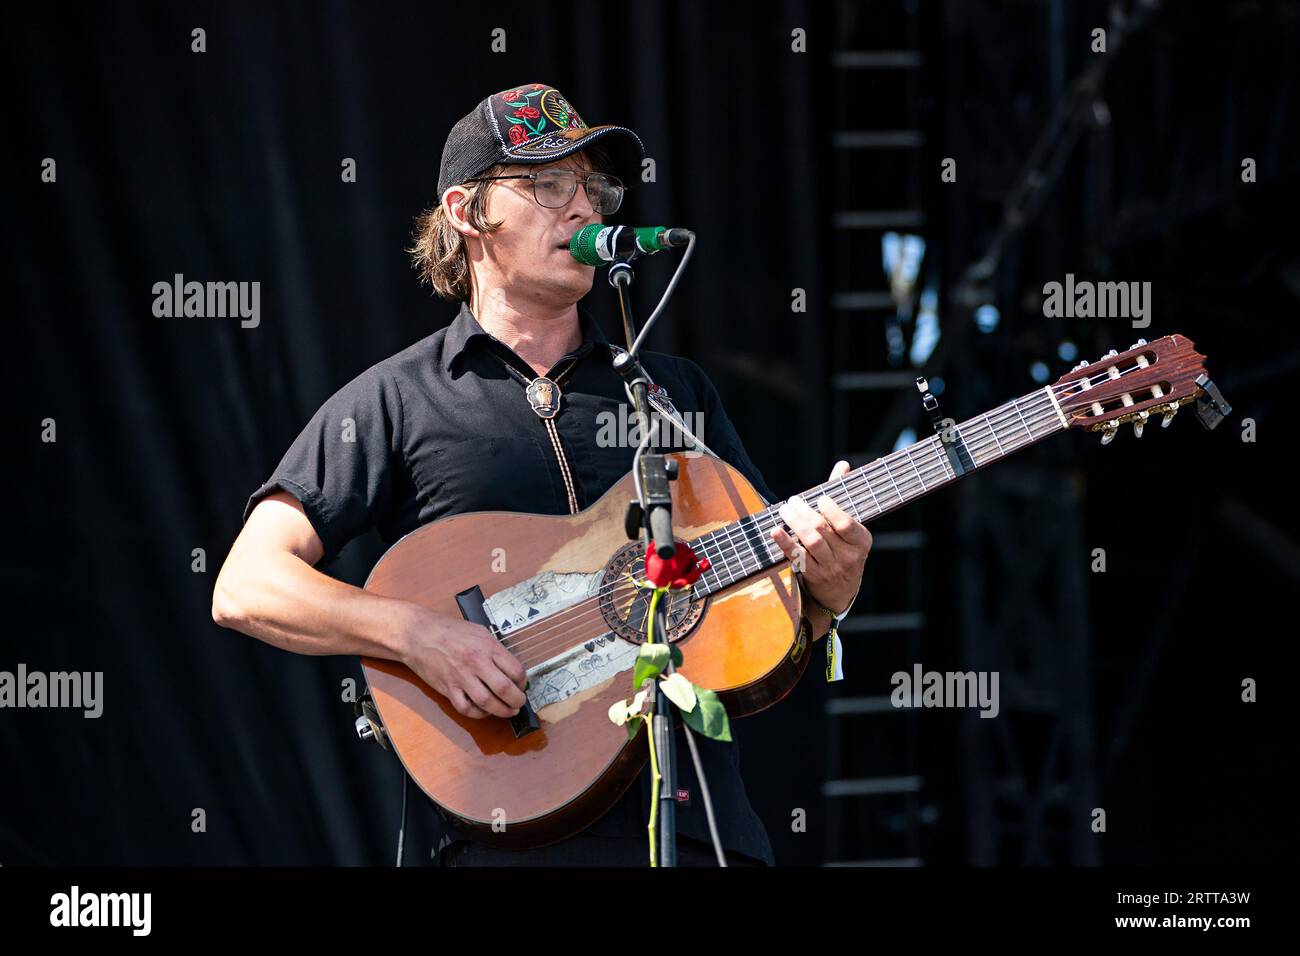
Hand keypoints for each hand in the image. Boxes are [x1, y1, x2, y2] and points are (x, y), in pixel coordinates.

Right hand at [398, 605, 527, 718]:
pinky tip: (483, 710)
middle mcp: (477, 663)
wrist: (417, 633)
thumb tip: (510, 667)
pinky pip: (467, 708)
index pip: (516, 671)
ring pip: (488, 703)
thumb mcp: (479, 631)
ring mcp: (462, 678)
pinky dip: (478, 714)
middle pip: (505, 690)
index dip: (523, 683)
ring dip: (502, 711)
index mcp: (488, 647)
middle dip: (517, 701)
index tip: (522, 686)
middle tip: (518, 704)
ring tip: (507, 711)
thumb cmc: (448, 630)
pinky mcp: (448, 689)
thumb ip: (495, 649)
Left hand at [769, 460, 870, 632]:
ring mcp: (830, 567)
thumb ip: (844, 495)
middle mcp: (848, 556)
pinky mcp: (813, 575)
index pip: (846, 524)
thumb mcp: (851, 527)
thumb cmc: (845, 549)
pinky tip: (775, 530)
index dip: (831, 509)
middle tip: (793, 501)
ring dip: (794, 523)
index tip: (820, 498)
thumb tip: (843, 465)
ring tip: (784, 510)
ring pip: (810, 542)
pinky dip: (785, 543)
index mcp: (861, 541)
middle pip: (823, 530)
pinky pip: (797, 557)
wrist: (841, 591)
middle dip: (804, 512)